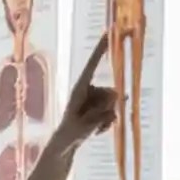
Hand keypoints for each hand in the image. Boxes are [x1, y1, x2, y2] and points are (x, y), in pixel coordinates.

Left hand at [54, 33, 117, 152]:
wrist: (64, 148)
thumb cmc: (68, 137)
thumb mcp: (82, 127)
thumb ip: (98, 115)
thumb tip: (116, 104)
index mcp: (79, 89)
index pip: (92, 65)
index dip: (101, 49)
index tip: (109, 31)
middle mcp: (88, 91)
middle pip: (111, 93)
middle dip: (107, 109)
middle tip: (92, 123)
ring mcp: (95, 99)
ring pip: (115, 104)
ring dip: (106, 119)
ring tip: (91, 129)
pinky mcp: (100, 108)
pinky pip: (114, 113)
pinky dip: (107, 124)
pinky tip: (96, 131)